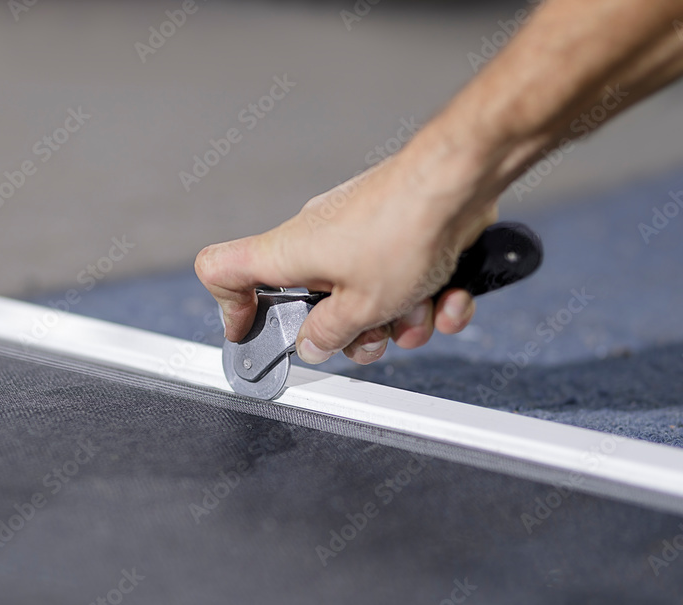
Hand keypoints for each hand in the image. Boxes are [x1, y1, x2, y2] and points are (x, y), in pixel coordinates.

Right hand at [195, 136, 497, 364]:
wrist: (460, 181)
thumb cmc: (403, 227)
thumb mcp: (362, 307)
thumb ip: (329, 334)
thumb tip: (312, 344)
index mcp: (289, 252)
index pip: (222, 269)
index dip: (230, 307)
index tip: (253, 335)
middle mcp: (317, 239)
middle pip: (314, 304)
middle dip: (354, 333)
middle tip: (377, 339)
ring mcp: (358, 234)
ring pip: (368, 297)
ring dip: (402, 319)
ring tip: (423, 313)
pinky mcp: (397, 232)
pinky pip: (405, 278)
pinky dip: (430, 294)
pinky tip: (451, 297)